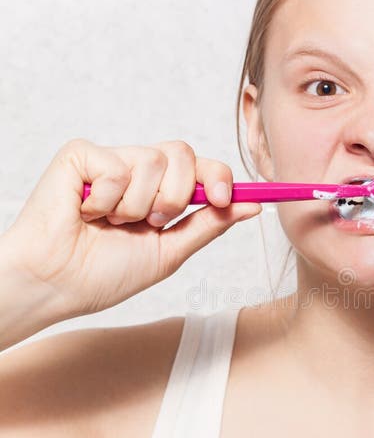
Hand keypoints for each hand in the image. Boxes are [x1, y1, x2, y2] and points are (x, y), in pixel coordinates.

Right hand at [2, 139, 261, 317]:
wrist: (57, 284)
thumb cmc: (103, 274)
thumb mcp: (169, 252)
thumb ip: (209, 225)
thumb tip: (253, 206)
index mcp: (160, 193)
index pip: (200, 168)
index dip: (219, 177)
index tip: (224, 197)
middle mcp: (137, 171)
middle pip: (183, 154)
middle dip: (176, 196)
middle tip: (150, 223)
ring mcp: (109, 160)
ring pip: (152, 160)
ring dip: (136, 206)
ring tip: (111, 223)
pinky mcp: (80, 155)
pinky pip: (116, 165)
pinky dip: (106, 199)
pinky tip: (86, 212)